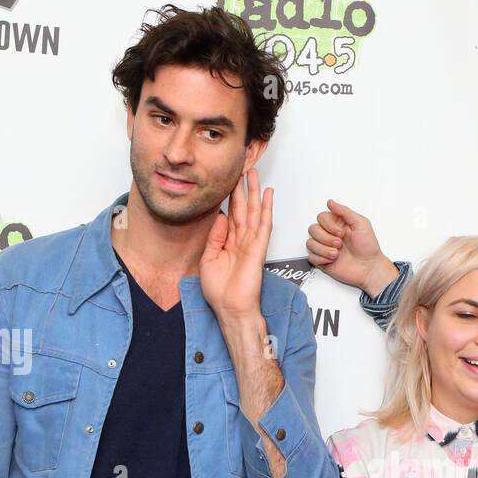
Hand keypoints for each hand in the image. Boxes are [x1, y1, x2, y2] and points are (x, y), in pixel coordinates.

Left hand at [200, 167, 272, 321]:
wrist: (230, 309)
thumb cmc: (220, 292)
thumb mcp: (208, 259)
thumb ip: (214, 237)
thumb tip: (220, 216)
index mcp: (228, 243)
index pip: (231, 214)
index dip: (231, 196)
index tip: (231, 180)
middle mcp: (241, 240)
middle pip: (243, 208)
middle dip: (244, 188)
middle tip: (245, 168)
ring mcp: (251, 243)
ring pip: (254, 211)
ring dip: (255, 192)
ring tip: (255, 173)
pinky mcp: (258, 249)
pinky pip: (264, 224)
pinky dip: (267, 208)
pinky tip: (268, 195)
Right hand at [306, 199, 399, 295]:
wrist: (369, 268)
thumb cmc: (368, 247)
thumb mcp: (361, 223)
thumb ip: (344, 211)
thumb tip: (331, 203)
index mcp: (337, 224)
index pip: (321, 217)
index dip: (329, 225)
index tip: (341, 233)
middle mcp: (329, 235)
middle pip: (313, 229)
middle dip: (326, 238)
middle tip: (340, 244)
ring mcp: (325, 248)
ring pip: (310, 243)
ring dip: (324, 249)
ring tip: (337, 254)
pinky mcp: (322, 261)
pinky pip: (311, 257)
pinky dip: (321, 259)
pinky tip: (332, 260)